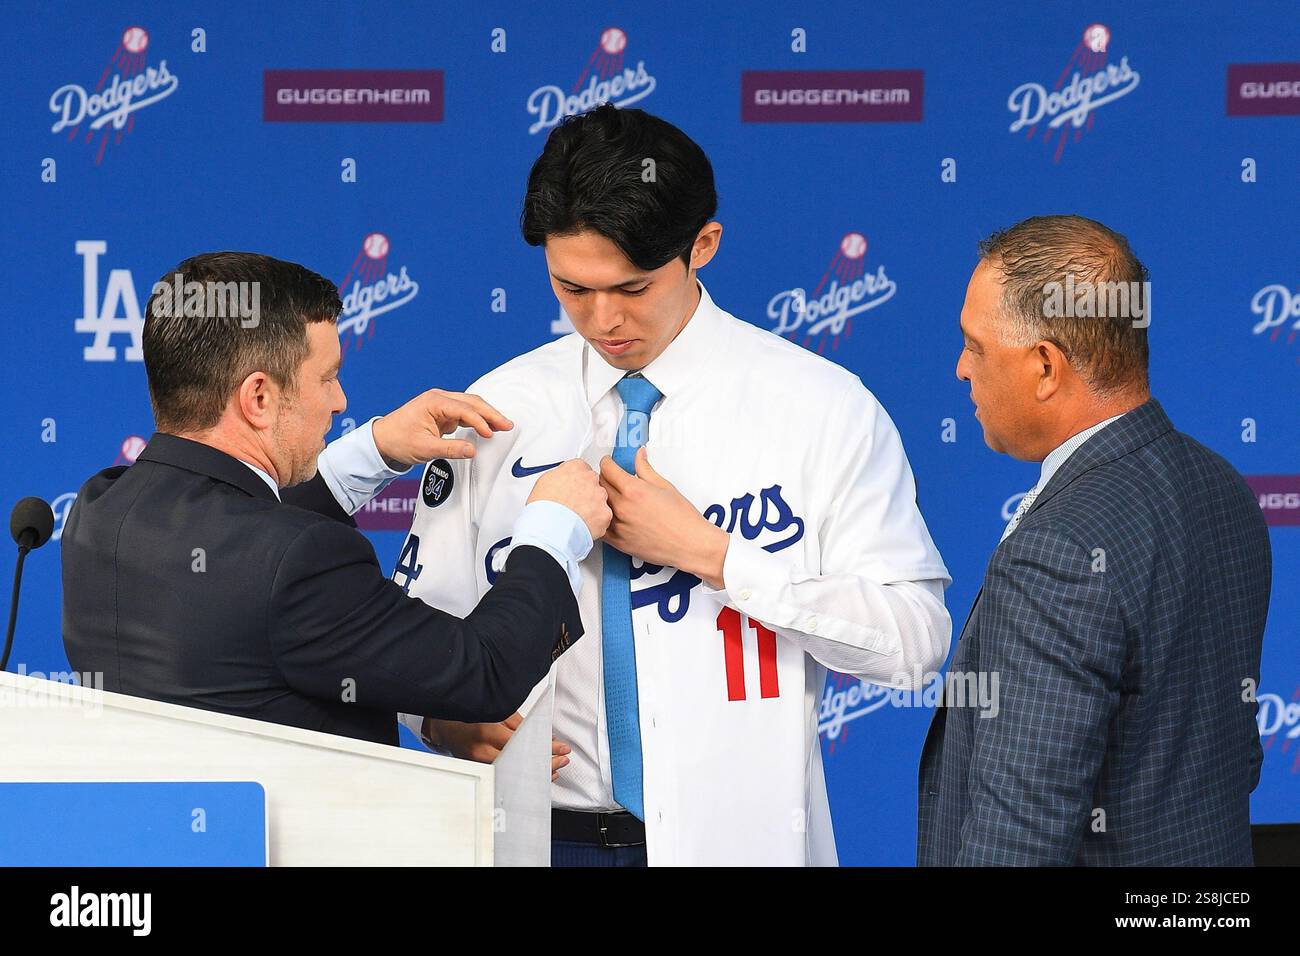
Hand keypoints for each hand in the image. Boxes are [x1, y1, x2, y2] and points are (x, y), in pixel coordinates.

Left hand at [372, 389, 512, 467]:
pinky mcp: (442, 413)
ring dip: (485, 416)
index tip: (490, 434)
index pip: (464, 409)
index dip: (480, 421)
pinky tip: (486, 428)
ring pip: (469, 406)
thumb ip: (450, 449)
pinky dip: (476, 420)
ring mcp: (441, 405)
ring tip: (501, 426)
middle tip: (507, 425)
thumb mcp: (425, 449)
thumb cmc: (398, 441)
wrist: (381, 441)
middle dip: (490, 413)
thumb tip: (472, 450)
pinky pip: (464, 414)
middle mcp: (439, 399)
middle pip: (471, 402)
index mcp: (433, 402)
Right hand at [423, 714, 571, 780]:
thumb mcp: (495, 712)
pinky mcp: (479, 770)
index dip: (545, 747)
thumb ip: (519, 724)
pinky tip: (534, 775)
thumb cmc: (469, 716)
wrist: (444, 727)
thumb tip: (544, 734)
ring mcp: (479, 764)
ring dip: (536, 771)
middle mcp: (482, 750)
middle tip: (562, 760)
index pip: (524, 742)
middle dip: (545, 762)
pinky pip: (506, 776)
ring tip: (554, 769)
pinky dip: (522, 775)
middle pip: (521, 761)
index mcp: (488, 731)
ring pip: (514, 773)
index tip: (561, 748)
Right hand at [528, 459, 612, 539]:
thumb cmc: (544, 508)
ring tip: (576, 518)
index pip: (582, 469)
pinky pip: (603, 518)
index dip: (577, 482)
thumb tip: (562, 479)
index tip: (572, 489)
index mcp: (576, 467)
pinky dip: (595, 523)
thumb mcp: (545, 481)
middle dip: (586, 494)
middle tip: (573, 505)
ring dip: (592, 508)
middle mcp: (591, 479)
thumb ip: (560, 475)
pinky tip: (582, 526)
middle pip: (593, 484)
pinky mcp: (605, 514)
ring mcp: (600, 497)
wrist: (550, 529)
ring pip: (600, 501)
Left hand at [600, 447, 728, 588]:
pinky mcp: (618, 542)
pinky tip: (609, 515)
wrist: (689, 544)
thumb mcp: (664, 486)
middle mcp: (623, 508)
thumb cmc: (682, 518)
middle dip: (603, 477)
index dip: (606, 462)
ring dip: (600, 499)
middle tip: (610, 477)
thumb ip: (646, 469)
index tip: (608, 462)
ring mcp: (618, 526)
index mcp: (633, 491)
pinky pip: (600, 527)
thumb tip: (639, 455)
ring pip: (598, 506)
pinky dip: (602, 518)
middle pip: (599, 486)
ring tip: (609, 497)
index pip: (607, 469)